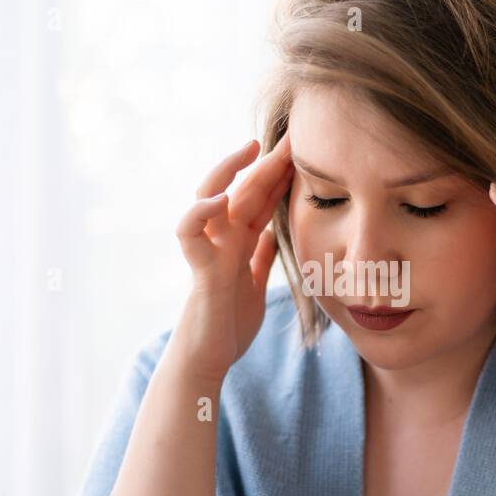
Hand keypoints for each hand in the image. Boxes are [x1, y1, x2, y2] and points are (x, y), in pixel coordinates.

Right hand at [171, 132, 293, 381]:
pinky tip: (221, 197)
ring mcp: (209, 250)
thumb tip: (272, 234)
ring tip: (249, 150)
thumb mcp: (255, 282)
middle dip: (265, 162)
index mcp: (239, 241)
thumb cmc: (229, 323)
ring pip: (210, 196)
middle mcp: (222, 239)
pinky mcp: (200, 268)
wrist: (210, 358)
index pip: (261, 198)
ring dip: (227, 170)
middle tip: (291, 136)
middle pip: (242, 189)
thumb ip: (260, 255)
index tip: (305, 150)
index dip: (280, 174)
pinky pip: (189, 233)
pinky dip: (200, 212)